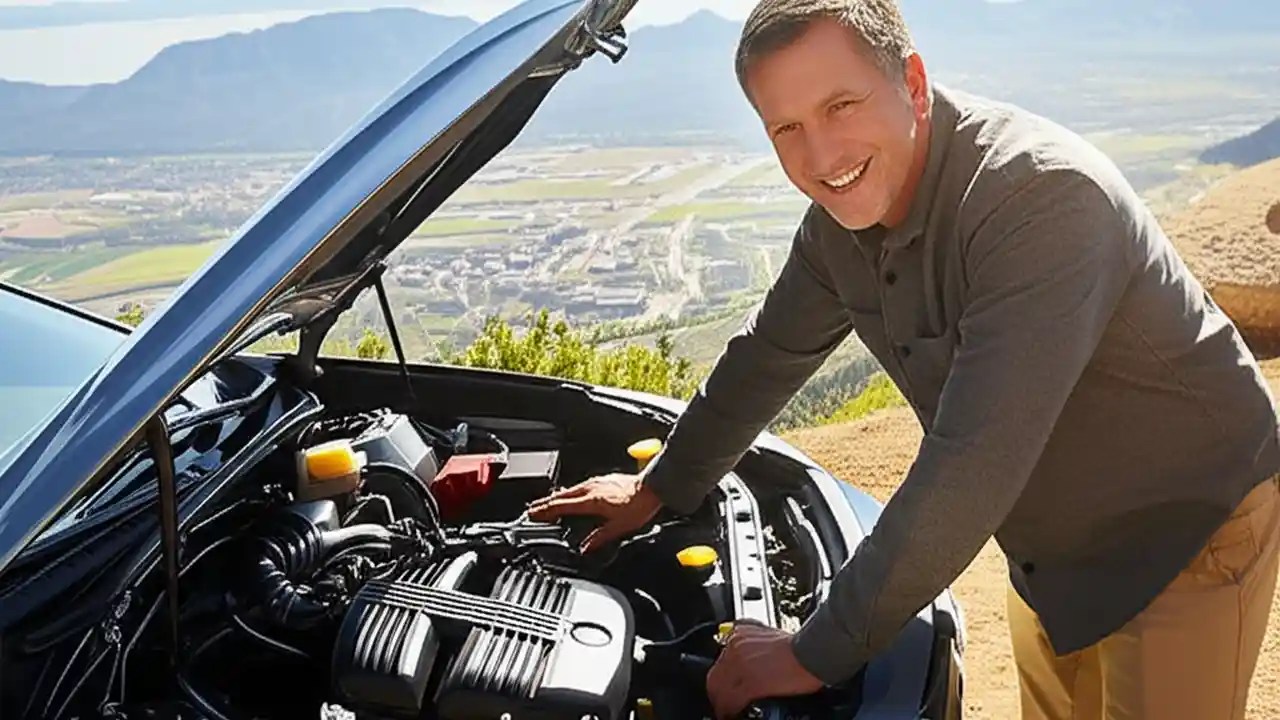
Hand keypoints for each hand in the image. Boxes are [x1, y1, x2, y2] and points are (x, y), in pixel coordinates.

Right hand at [526, 473, 661, 551]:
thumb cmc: (640, 504)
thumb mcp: (619, 527)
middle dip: (545, 503)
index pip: (561, 506)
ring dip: (558, 497)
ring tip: (549, 503)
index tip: (533, 514)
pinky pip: (581, 486)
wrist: (654, 487)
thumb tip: (586, 547)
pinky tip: (574, 495)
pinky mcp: (604, 479)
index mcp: (591, 501)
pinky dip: (572, 492)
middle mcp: (591, 488)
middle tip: (533, 508)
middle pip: (561, 496)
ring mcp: (597, 481)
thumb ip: (600, 538)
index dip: (545, 511)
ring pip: (571, 489)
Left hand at [706, 625, 822, 718]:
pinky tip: (733, 714)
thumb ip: (754, 645)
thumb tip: (751, 662)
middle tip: (722, 705)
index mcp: (740, 636)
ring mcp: (742, 666)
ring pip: (720, 690)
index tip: (724, 688)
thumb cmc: (801, 646)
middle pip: (715, 677)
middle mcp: (736, 648)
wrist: (813, 651)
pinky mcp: (751, 683)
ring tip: (726, 713)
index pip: (719, 662)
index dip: (720, 680)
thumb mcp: (769, 636)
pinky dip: (730, 710)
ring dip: (722, 704)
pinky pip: (732, 701)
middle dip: (717, 694)